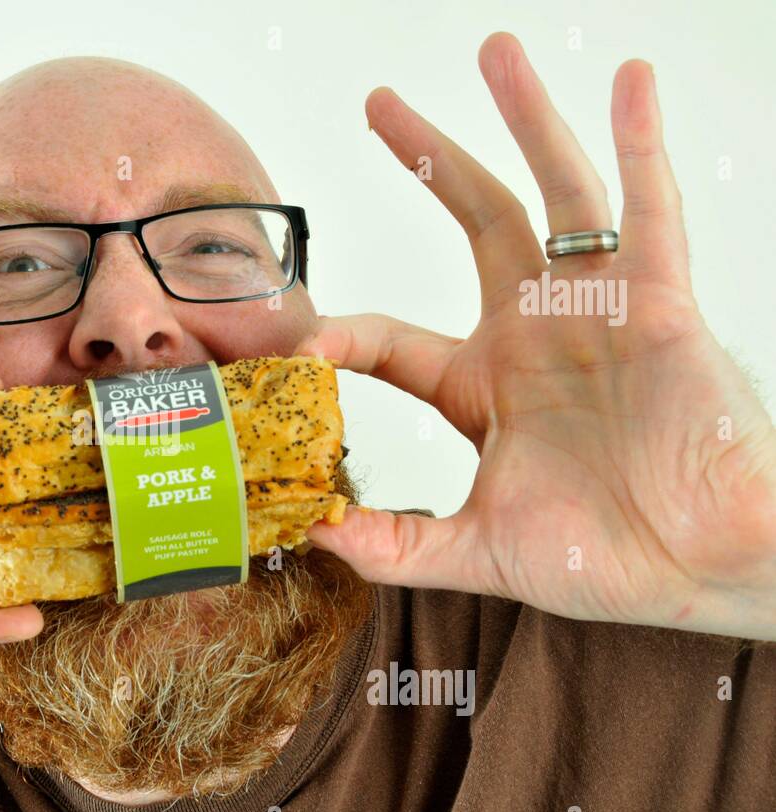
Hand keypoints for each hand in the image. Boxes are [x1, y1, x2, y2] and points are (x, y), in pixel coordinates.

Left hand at [298, 34, 775, 638]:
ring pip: (556, 192)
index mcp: (484, 386)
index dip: (340, 334)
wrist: (700, 572)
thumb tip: (319, 535)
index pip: (392, 338)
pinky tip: (628, 82)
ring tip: (495, 50)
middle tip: (381, 103)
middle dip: (429, 158)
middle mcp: (535, 332)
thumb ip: (402, 545)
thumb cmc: (605, 558)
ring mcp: (596, 311)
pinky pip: (651, 211)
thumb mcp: (484, 551)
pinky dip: (640, 145)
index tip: (297, 340)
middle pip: (474, 221)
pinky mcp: (659, 305)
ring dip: (527, 119)